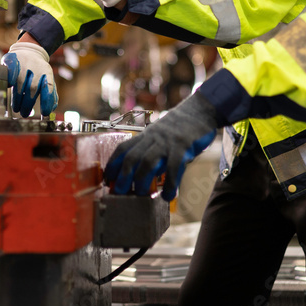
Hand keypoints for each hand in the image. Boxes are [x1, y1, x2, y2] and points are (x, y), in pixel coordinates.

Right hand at [1, 41, 57, 117]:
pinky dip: (10, 77)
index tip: (45, 112)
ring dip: (18, 98)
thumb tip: (52, 109)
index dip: (47, 100)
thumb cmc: (39, 70)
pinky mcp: (13, 60)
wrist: (30, 51)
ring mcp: (24, 64)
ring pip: (20, 84)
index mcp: (47, 74)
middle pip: (32, 89)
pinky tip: (9, 85)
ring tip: (16, 109)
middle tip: (24, 114)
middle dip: (28, 104)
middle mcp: (36, 69)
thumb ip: (51, 93)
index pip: (48, 88)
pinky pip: (11, 69)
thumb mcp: (48, 79)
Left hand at [103, 92, 220, 200]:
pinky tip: (168, 196)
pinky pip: (173, 168)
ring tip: (141, 195)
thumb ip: (151, 150)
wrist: (199, 110)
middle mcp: (153, 138)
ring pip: (148, 162)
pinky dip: (169, 184)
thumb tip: (143, 175)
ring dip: (141, 180)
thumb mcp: (159, 134)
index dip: (112, 164)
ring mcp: (167, 142)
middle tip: (119, 192)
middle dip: (123, 176)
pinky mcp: (183, 147)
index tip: (107, 179)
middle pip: (132, 157)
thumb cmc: (179, 127)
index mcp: (145, 136)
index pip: (123, 149)